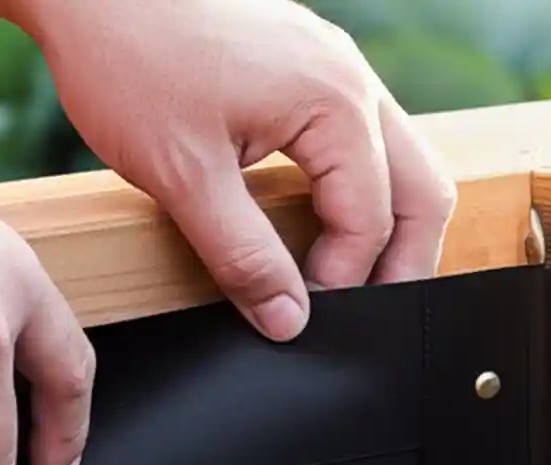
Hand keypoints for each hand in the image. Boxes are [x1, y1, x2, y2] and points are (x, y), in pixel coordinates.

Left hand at [12, 0, 457, 340]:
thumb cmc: (127, 59)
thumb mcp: (183, 176)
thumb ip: (243, 256)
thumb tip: (287, 319)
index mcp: (335, 103)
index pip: (374, 217)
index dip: (344, 280)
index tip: (301, 315)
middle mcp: (352, 80)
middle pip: (422, 190)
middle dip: (402, 260)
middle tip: (365, 314)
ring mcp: (336, 68)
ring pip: (402, 164)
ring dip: (386, 225)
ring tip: (347, 276)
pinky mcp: (311, 68)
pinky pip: (365, 139)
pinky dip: (358, 189)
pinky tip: (321, 220)